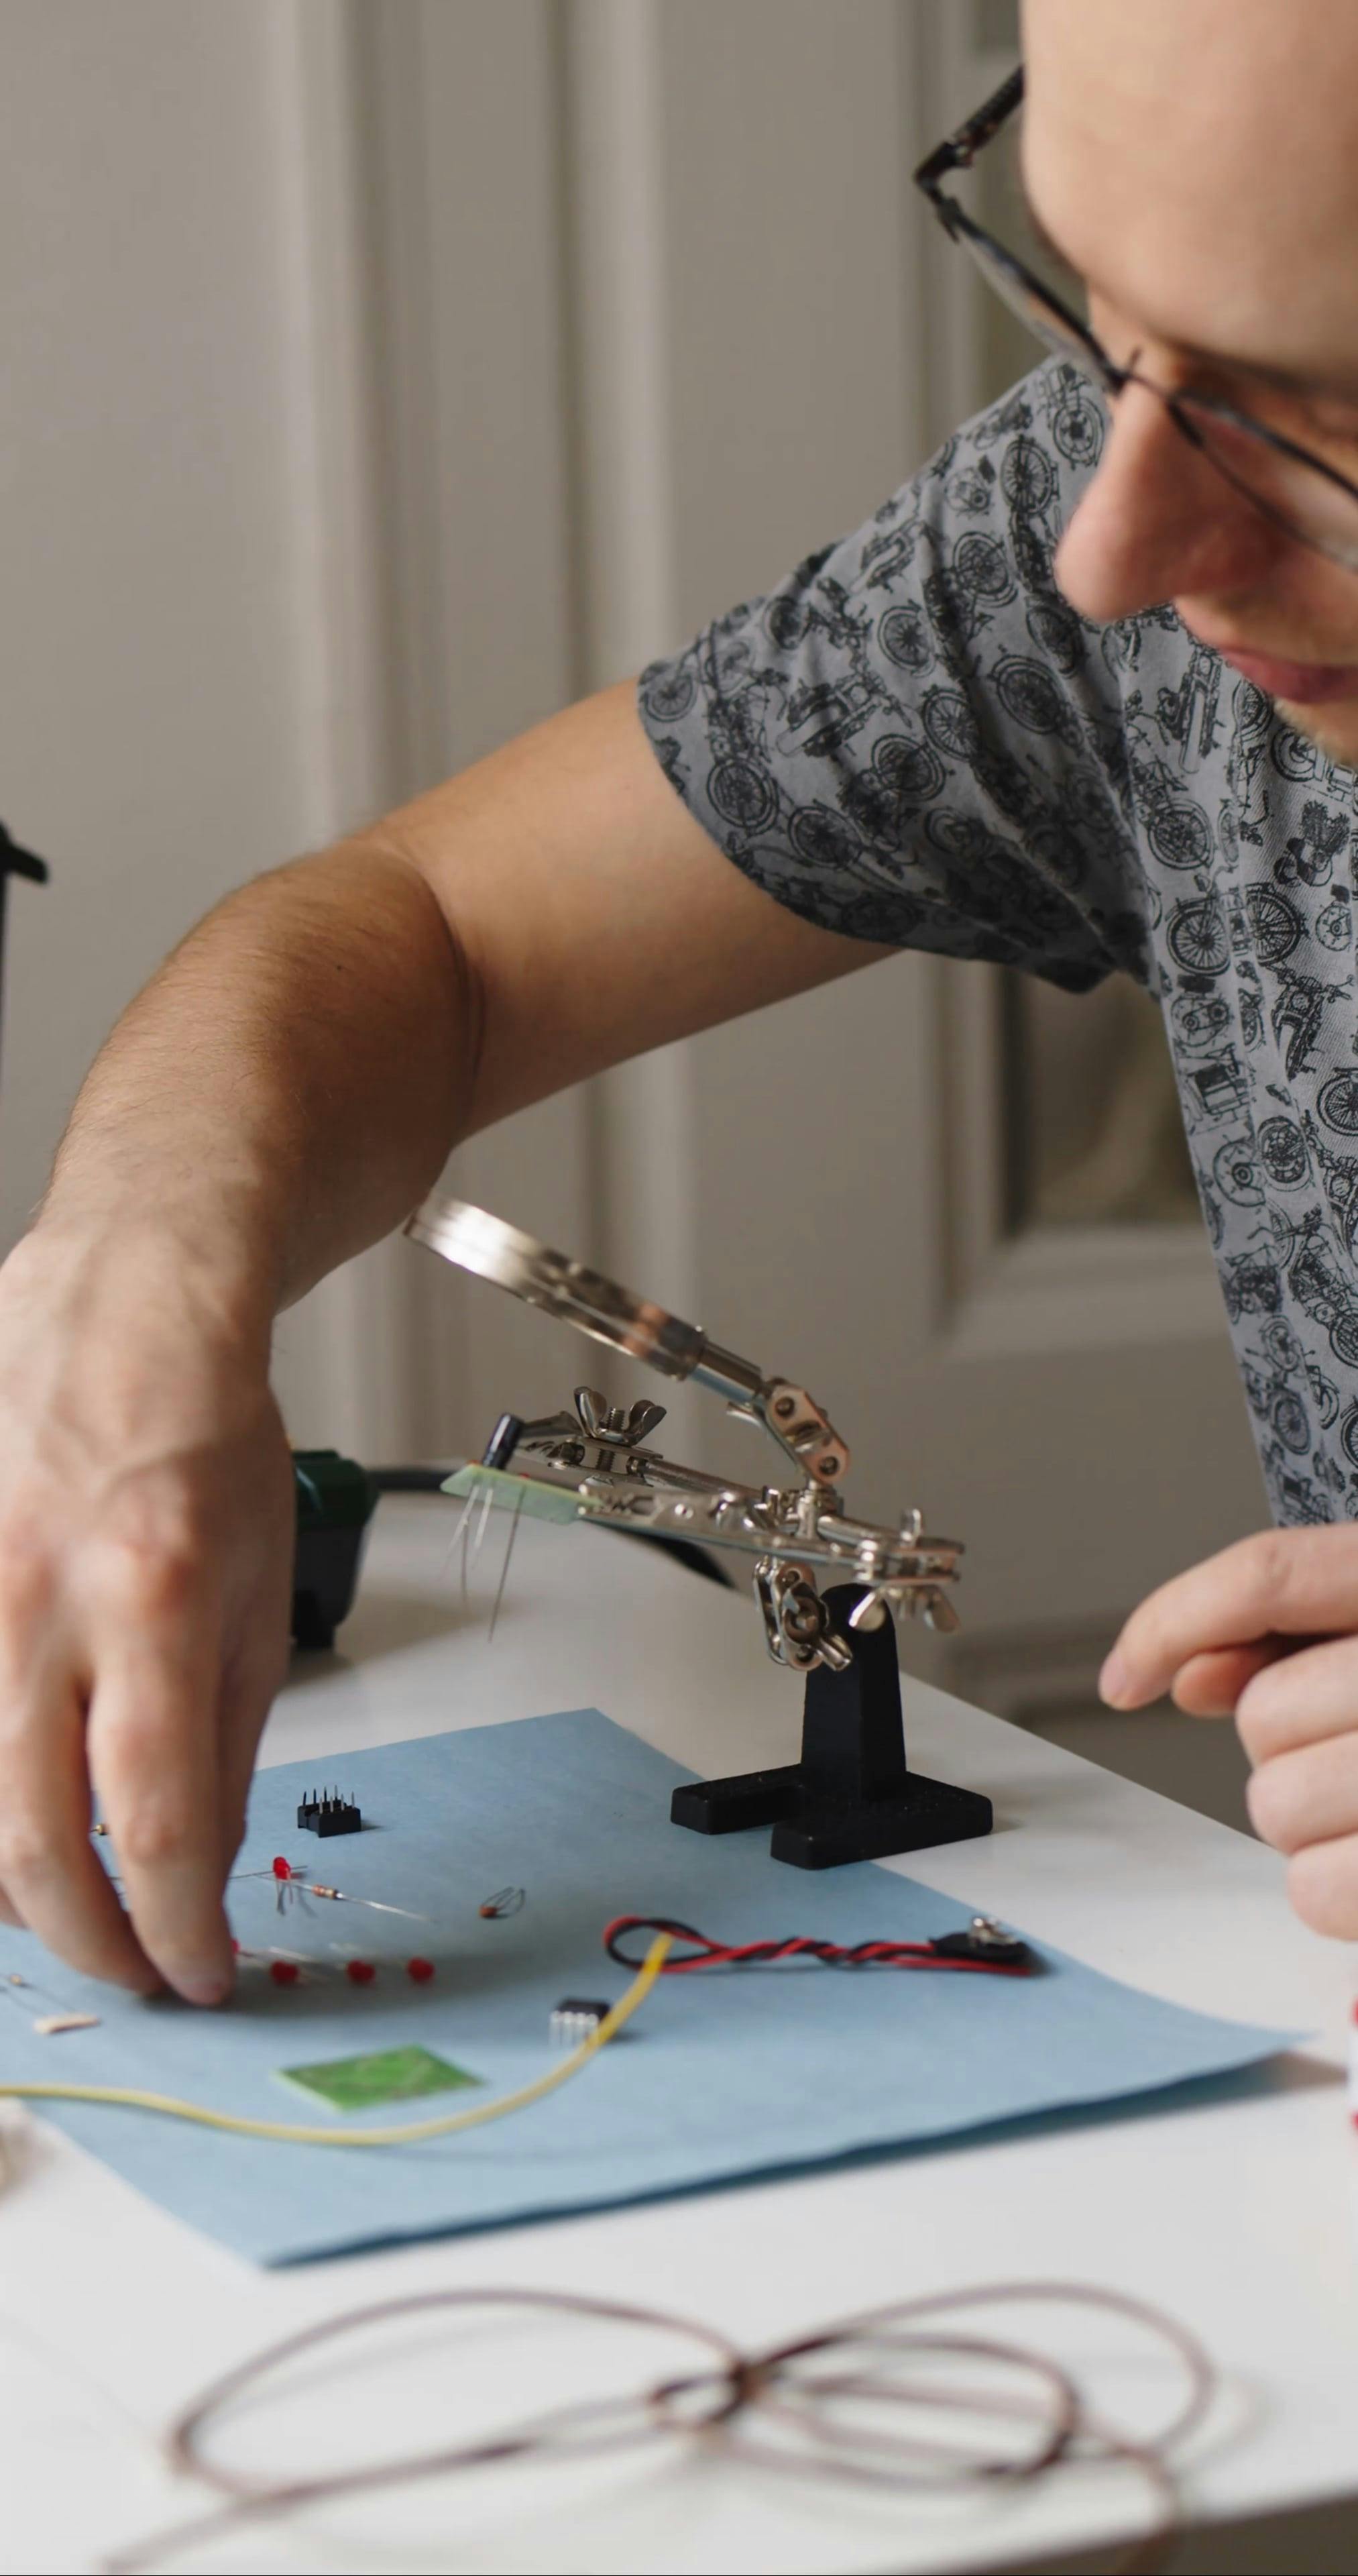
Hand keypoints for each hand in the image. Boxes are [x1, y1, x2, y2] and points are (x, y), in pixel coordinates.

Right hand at [0, 1222, 293, 2000]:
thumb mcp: (262, 1587)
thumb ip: (228, 1737)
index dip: (177, 1925)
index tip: (204, 1971)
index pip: (157, 1819)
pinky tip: (18, 1833)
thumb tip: (203, 1866)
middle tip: (136, 1972)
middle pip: (34, 1841)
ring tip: (76, 1915)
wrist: (114, 1313)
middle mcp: (40, 1603)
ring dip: (18, 1894)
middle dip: (91, 1942)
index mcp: (157, 1597)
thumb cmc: (199, 1435)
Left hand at [1101, 1526, 1357, 1936]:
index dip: (1173, 1620)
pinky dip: (1337, 1893)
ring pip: (1276, 1804)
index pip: (1269, 1574)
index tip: (1120, 1680)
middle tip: (1353, 1756)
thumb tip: (1185, 1678)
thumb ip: (1288, 1637)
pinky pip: (1314, 1891)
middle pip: (1264, 1711)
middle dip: (1284, 1746)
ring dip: (1309, 1823)